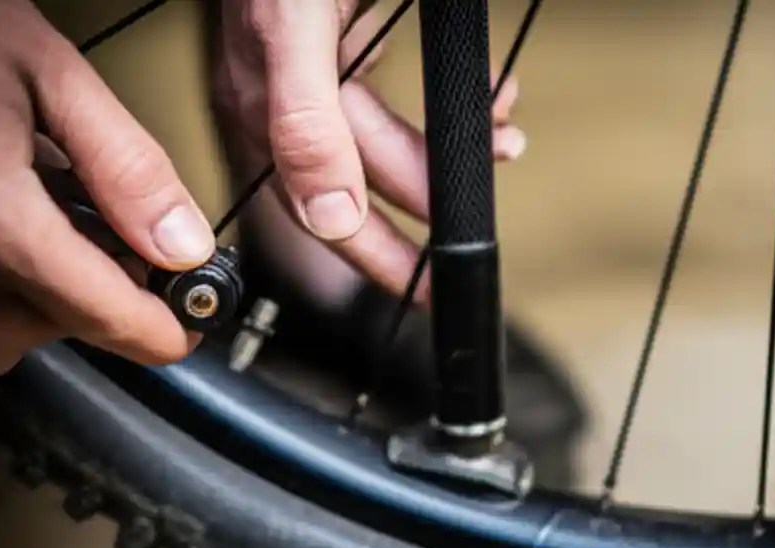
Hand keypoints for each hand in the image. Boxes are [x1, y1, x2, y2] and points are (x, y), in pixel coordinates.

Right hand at [0, 0, 213, 376]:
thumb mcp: (46, 72)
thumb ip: (122, 164)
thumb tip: (184, 245)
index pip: (90, 307)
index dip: (153, 331)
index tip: (184, 334)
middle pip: (41, 326)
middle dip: (93, 304)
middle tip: (128, 258)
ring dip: (42, 298)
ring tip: (62, 228)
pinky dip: (4, 286)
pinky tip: (13, 228)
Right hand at [213, 0, 523, 301]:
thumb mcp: (294, 32)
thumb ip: (308, 126)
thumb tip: (331, 217)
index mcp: (270, 104)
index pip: (332, 209)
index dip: (383, 255)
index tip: (432, 288)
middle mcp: (288, 94)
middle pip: (367, 184)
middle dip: (430, 209)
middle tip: (470, 255)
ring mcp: (316, 64)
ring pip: (391, 134)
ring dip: (453, 146)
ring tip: (503, 143)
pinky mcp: (343, 35)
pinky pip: (399, 85)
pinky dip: (450, 96)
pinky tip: (489, 94)